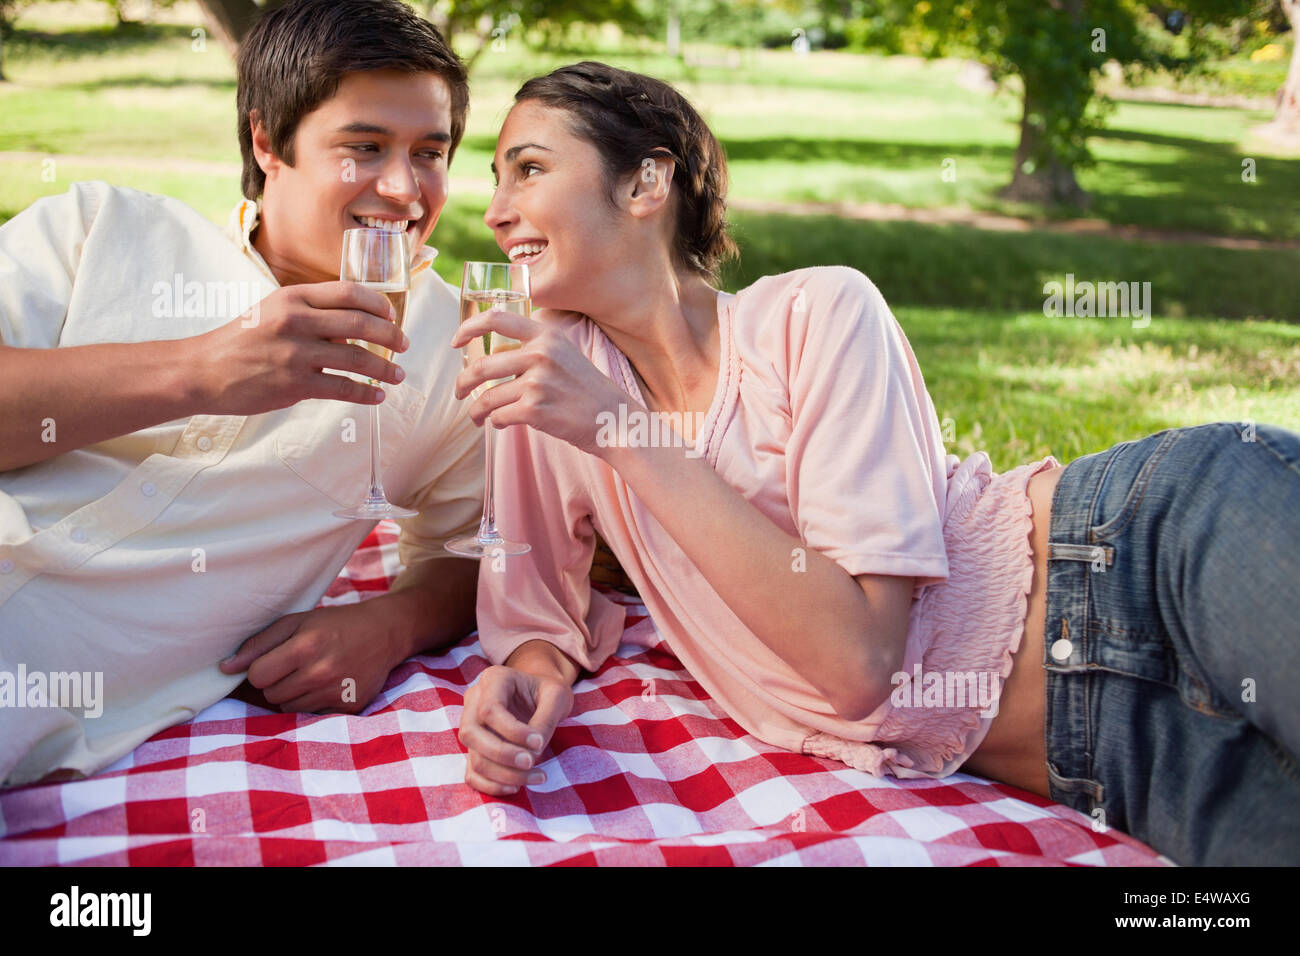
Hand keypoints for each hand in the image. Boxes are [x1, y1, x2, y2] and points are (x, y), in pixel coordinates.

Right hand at [194, 281, 408, 415]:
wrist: (203, 370)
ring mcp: (295, 354)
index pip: (349, 292)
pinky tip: (378, 397)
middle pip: (360, 323)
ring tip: (398, 375)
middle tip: (404, 345)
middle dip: (390, 335)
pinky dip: (366, 394)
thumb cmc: (242, 340)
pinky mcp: (294, 385)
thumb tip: (354, 326)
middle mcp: (296, 321)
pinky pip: (342, 389)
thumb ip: (311, 314)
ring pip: (357, 358)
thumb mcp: (273, 311)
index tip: (391, 316)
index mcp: (293, 297)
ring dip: (385, 368)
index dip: (378, 304)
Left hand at [219, 601, 408, 713]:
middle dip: (277, 681)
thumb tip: (225, 669)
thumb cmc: (336, 624)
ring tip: (312, 674)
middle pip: (270, 694)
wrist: (385, 632)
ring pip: (288, 707)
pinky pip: (311, 715)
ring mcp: (337, 692)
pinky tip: (327, 685)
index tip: (275, 659)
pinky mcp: (349, 708)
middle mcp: (322, 672)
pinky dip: (313, 703)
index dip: (261, 668)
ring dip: (293, 694)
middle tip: (297, 665)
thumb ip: (258, 643)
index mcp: (306, 646)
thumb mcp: (297, 621)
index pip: (257, 676)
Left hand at [450, 308, 628, 456]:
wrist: (614, 419)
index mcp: (547, 336)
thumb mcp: (566, 354)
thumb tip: (496, 354)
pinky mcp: (535, 410)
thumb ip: (536, 348)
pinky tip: (500, 423)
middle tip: (459, 391)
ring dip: (476, 410)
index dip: (468, 328)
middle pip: (483, 365)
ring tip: (476, 416)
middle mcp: (541, 355)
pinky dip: (494, 422)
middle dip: (463, 382)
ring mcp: (538, 383)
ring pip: (487, 396)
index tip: (456, 342)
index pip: (497, 319)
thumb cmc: (587, 390)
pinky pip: (498, 416)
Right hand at [458, 665, 573, 795]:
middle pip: (470, 733)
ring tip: (537, 777)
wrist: (540, 696)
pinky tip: (516, 787)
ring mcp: (471, 726)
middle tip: (533, 762)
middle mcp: (474, 701)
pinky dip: (491, 786)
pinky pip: (472, 774)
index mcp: (493, 680)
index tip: (539, 742)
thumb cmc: (548, 692)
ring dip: (502, 774)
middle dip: (502, 754)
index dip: (512, 731)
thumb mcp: (557, 696)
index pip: (489, 709)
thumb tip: (531, 751)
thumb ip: (546, 719)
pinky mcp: (475, 750)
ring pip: (473, 756)